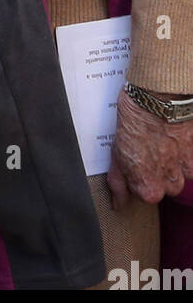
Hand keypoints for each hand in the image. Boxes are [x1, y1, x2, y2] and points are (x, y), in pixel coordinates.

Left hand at [108, 87, 192, 206]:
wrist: (158, 99)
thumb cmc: (135, 122)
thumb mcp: (117, 153)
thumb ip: (119, 183)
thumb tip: (118, 203)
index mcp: (148, 189)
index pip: (142, 194)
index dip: (135, 175)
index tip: (133, 160)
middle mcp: (170, 185)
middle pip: (163, 187)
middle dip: (155, 172)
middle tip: (146, 149)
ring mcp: (185, 171)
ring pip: (178, 177)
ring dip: (170, 164)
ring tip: (159, 143)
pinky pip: (189, 165)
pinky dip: (183, 155)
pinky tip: (172, 140)